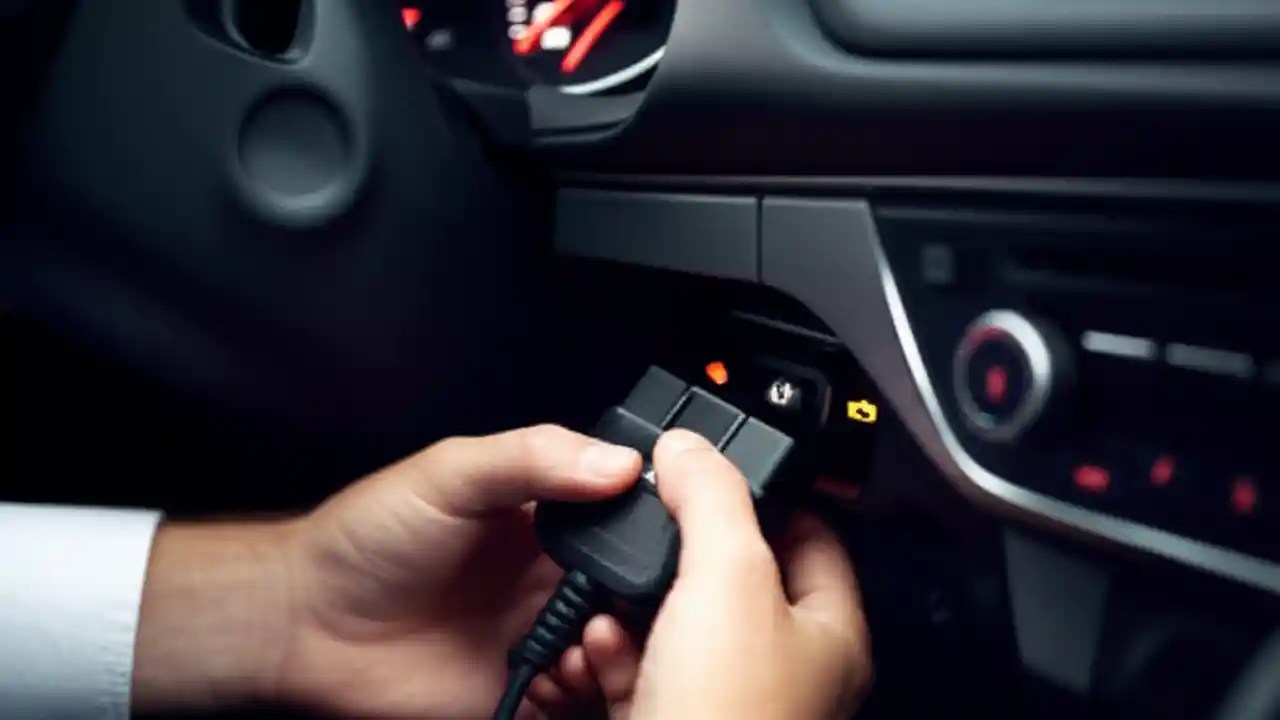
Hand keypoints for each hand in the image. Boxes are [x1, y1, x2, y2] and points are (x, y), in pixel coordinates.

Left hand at [132, 424, 641, 717]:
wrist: (304, 622)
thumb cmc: (367, 537)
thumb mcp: (451, 472)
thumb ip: (533, 458)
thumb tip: (619, 462)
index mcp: (544, 519)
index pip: (624, 520)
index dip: (652, 529)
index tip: (674, 534)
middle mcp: (550, 579)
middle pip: (630, 591)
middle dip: (642, 600)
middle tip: (629, 601)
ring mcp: (536, 638)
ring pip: (611, 651)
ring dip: (612, 650)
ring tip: (585, 640)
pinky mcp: (518, 693)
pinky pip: (573, 702)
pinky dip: (578, 694)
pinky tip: (554, 674)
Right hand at [576, 430, 872, 719]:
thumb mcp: (726, 579)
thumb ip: (711, 500)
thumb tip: (689, 448)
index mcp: (826, 633)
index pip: (812, 535)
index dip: (764, 493)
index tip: (715, 465)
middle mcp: (784, 671)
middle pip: (734, 579)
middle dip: (682, 550)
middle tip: (650, 519)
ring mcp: (728, 705)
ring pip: (682, 627)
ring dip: (639, 601)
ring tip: (611, 584)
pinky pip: (644, 674)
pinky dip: (617, 652)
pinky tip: (599, 641)